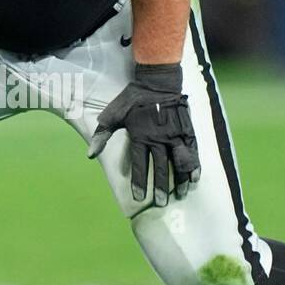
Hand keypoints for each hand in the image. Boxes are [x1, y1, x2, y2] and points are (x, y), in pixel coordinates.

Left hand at [88, 62, 200, 205]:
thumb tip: (89, 155)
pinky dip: (194, 165)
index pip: (140, 164)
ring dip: (180, 180)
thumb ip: (102, 136)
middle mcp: (160, 138)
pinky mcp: (187, 131)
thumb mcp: (113, 114)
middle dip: (160, 188)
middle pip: (161, 167)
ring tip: (181, 195)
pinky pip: (193, 151)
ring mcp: (175, 135)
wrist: (158, 80)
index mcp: (141, 136)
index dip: (139, 182)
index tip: (138, 198)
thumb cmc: (133, 98)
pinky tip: (195, 179)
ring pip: (179, 162)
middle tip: (160, 203)